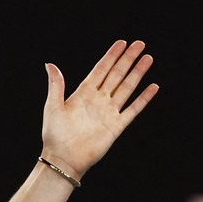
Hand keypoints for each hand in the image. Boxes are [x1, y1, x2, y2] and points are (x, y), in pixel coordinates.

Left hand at [40, 39, 158, 179]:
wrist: (63, 159)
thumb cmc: (54, 134)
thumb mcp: (53, 106)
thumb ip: (56, 85)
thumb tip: (50, 64)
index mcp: (83, 94)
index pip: (100, 70)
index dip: (111, 56)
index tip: (121, 43)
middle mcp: (98, 100)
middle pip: (117, 75)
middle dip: (128, 59)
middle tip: (140, 44)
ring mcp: (108, 112)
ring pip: (127, 88)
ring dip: (138, 73)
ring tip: (148, 58)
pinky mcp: (116, 126)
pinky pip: (133, 109)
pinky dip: (144, 98)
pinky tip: (153, 87)